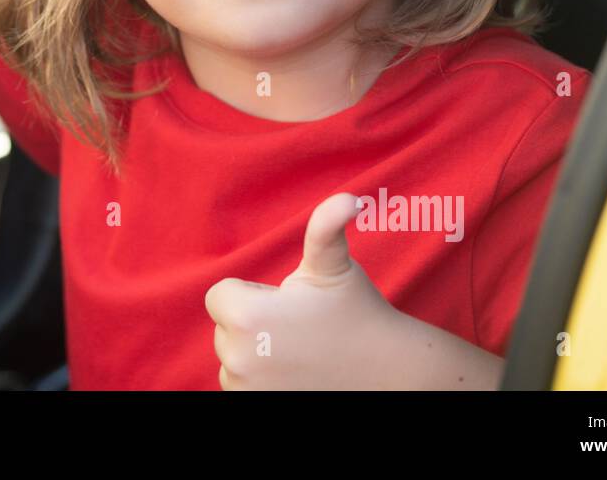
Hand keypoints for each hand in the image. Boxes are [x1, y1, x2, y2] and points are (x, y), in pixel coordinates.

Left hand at [204, 192, 402, 389]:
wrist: (387, 373)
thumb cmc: (356, 312)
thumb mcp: (333, 266)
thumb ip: (326, 228)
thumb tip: (350, 199)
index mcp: (246, 316)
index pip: (219, 296)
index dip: (253, 295)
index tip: (286, 304)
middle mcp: (238, 358)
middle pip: (224, 328)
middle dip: (254, 324)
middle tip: (298, 328)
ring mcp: (245, 389)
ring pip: (231, 358)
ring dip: (255, 352)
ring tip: (299, 352)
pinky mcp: (253, 407)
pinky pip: (238, 385)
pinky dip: (258, 379)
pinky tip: (293, 373)